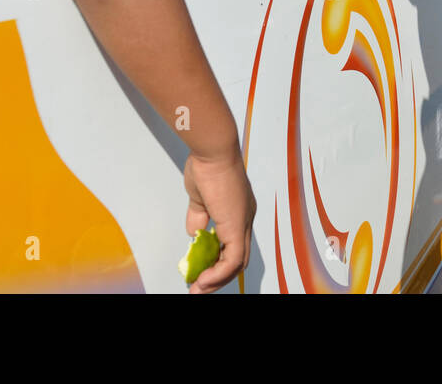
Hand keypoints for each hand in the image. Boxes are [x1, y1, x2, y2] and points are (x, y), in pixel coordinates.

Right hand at [182, 150, 255, 293]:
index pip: (234, 244)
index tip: (200, 271)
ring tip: (198, 289)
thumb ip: (199, 217)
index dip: (218, 261)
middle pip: (238, 258)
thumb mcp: (199, 198)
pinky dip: (218, 273)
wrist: (212, 151)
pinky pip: (231, 259)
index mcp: (238, 210)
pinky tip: (202, 279)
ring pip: (237, 263)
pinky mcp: (236, 225)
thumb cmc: (206, 166)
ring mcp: (243, 222)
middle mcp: (245, 217)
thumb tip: (195, 235)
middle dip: (217, 277)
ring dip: (216, 280)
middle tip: (198, 288)